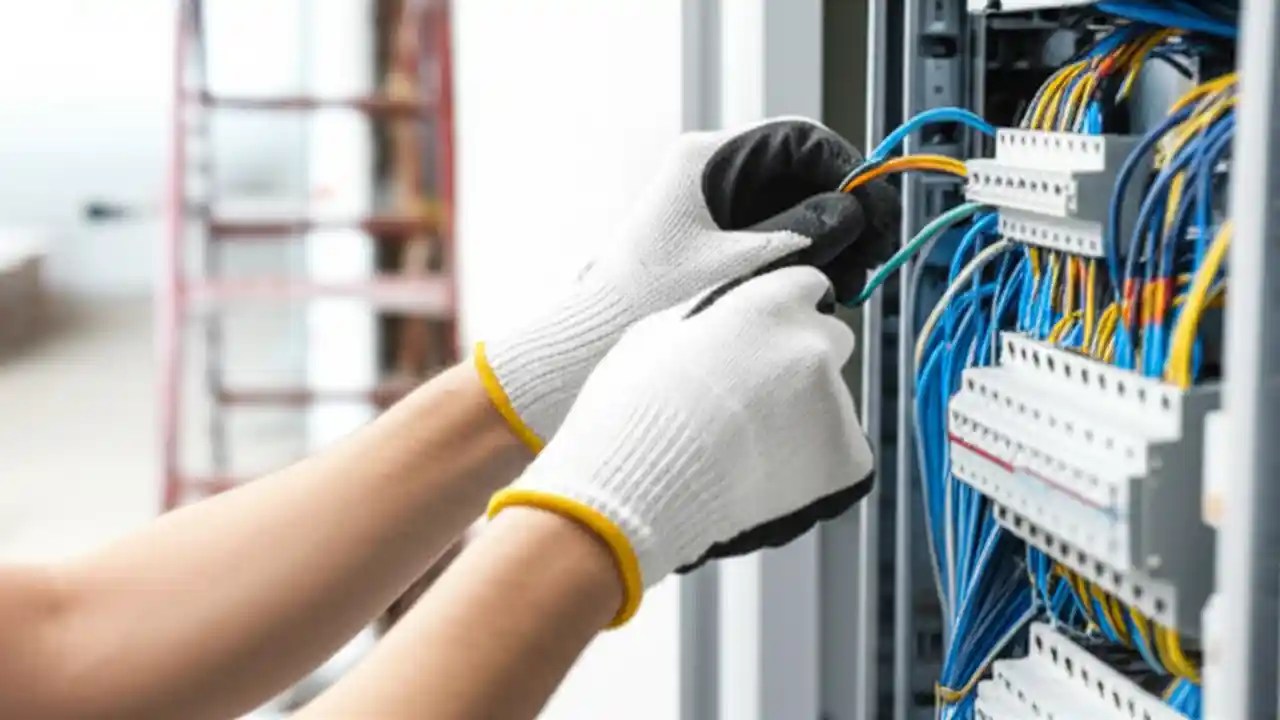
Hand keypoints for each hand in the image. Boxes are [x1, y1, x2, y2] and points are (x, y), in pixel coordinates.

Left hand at [475, 119, 898, 450]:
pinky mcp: (705, 241)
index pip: (798, 139)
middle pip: (796, 175)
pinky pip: (766, 236)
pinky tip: (814, 292)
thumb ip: (804, 232)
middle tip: (867, 258)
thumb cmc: (650, 303)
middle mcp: (704, 172)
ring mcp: (704, 207)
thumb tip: (854, 213)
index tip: (876, 209)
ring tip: (843, 283)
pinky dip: (796, 260)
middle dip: (838, 215)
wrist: (591, 346)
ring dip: (821, 242)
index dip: (846, 171)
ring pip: (786, 209)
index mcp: (705, 158)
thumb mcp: (742, 266)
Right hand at [488, 267, 873, 624]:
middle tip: (758, 397)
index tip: (773, 333)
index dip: (786, 311)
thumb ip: (711, 318)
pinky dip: (816, 467)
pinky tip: (768, 476)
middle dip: (802, 361)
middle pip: (830, 340)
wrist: (640, 488)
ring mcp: (834, 402)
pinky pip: (843, 456)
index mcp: (767, 303)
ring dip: (803, 417)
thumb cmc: (632, 412)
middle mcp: (811, 343)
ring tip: (748, 449)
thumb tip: (727, 322)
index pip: (808, 286)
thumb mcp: (656, 334)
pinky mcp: (847, 457)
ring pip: (832, 402)